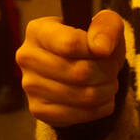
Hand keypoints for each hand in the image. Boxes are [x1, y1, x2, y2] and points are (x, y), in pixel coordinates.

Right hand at [16, 9, 125, 127]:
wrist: (79, 65)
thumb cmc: (90, 41)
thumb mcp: (104, 24)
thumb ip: (106, 27)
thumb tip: (101, 47)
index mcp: (38, 31)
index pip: (71, 44)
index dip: (98, 50)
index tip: (107, 51)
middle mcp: (27, 57)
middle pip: (81, 72)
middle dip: (107, 72)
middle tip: (112, 68)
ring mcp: (30, 86)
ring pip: (84, 96)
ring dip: (106, 90)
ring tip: (107, 81)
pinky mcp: (38, 110)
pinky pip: (80, 115)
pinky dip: (100, 107)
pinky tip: (99, 96)